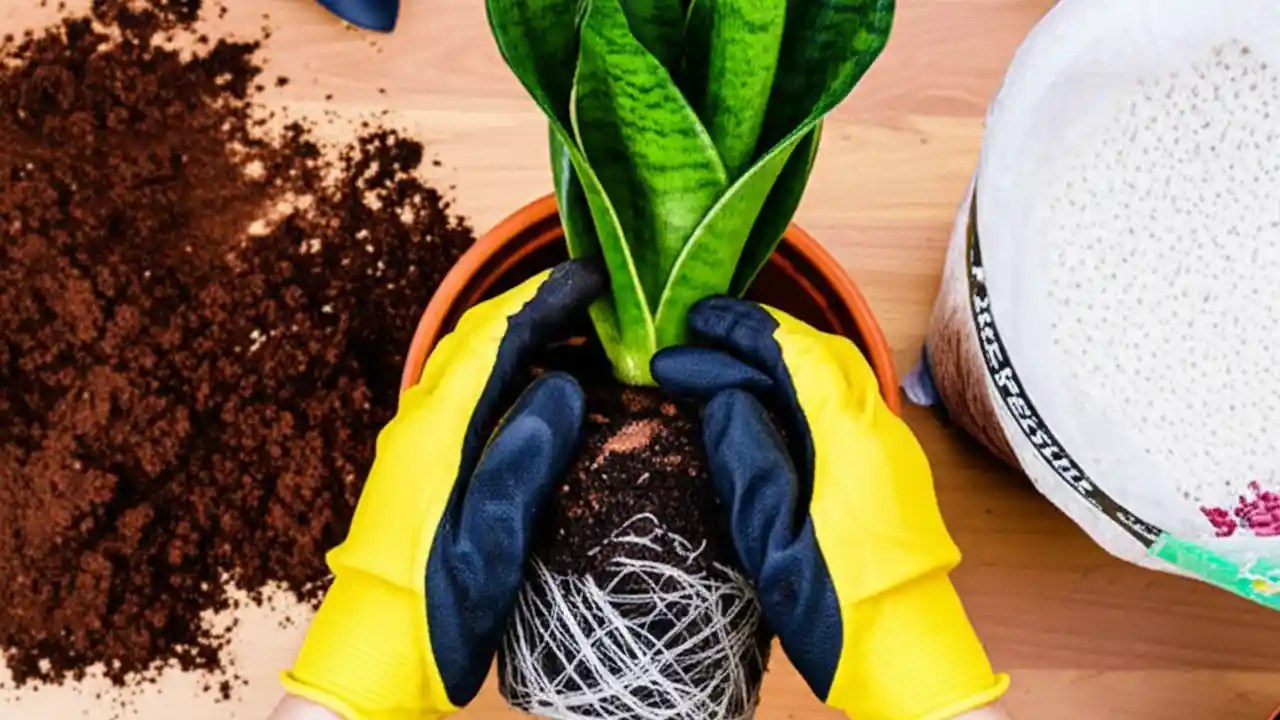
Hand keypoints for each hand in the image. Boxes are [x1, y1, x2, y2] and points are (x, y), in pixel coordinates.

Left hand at [281, 261, 604, 719]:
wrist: (377, 652)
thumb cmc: (434, 604)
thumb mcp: (490, 538)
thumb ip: (523, 458)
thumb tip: (565, 383)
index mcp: (436, 430)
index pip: (492, 337)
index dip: (543, 298)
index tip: (592, 275)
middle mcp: (420, 422)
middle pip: (478, 337)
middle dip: (535, 305)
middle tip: (596, 294)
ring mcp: (417, 440)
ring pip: (472, 362)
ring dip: (523, 335)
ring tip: (583, 332)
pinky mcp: (423, 463)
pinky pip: (469, 393)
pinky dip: (510, 371)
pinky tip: (544, 387)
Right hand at [652, 298, 1008, 719]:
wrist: (908, 655)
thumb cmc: (839, 609)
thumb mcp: (774, 540)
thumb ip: (750, 459)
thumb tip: (728, 394)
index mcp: (852, 441)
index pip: (798, 354)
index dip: (743, 331)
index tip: (693, 328)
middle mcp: (881, 430)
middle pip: (823, 351)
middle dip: (760, 333)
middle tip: (702, 333)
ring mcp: (891, 448)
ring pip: (837, 373)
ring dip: (782, 356)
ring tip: (725, 358)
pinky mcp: (889, 469)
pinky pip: (845, 402)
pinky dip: (801, 384)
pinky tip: (765, 401)